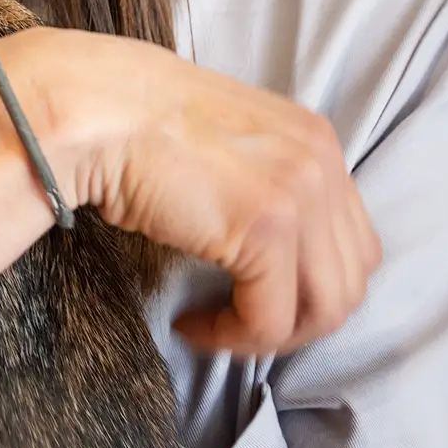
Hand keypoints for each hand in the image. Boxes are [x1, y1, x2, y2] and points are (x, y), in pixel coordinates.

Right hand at [5, 29, 380, 355]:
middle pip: (349, 280)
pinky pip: (269, 319)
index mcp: (317, 141)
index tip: (252, 295)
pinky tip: (191, 324)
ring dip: (269, 334)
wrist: (96, 110)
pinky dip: (232, 337)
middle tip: (237, 322)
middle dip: (297, 318)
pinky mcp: (266, 228)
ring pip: (323, 309)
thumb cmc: (137, 126)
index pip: (351, 243)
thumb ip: (266, 184)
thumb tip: (270, 253)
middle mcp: (323, 163)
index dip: (307, 286)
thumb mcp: (228, 146)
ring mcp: (300, 194)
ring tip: (217, 328)